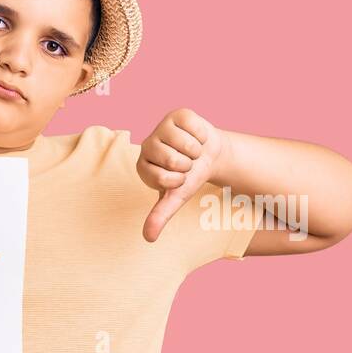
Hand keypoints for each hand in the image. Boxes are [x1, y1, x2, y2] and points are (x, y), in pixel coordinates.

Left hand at [137, 107, 227, 241]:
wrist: (209, 156)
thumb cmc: (189, 178)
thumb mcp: (176, 198)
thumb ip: (161, 215)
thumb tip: (148, 238)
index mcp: (142, 166)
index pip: (163, 178)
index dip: (179, 181)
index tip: (178, 178)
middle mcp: (147, 145)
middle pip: (173, 160)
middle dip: (188, 166)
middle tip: (186, 163)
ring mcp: (161, 127)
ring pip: (186, 144)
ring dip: (196, 151)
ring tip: (192, 151)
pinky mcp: (178, 114)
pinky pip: (194, 128)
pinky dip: (202, 135)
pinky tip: (196, 136)